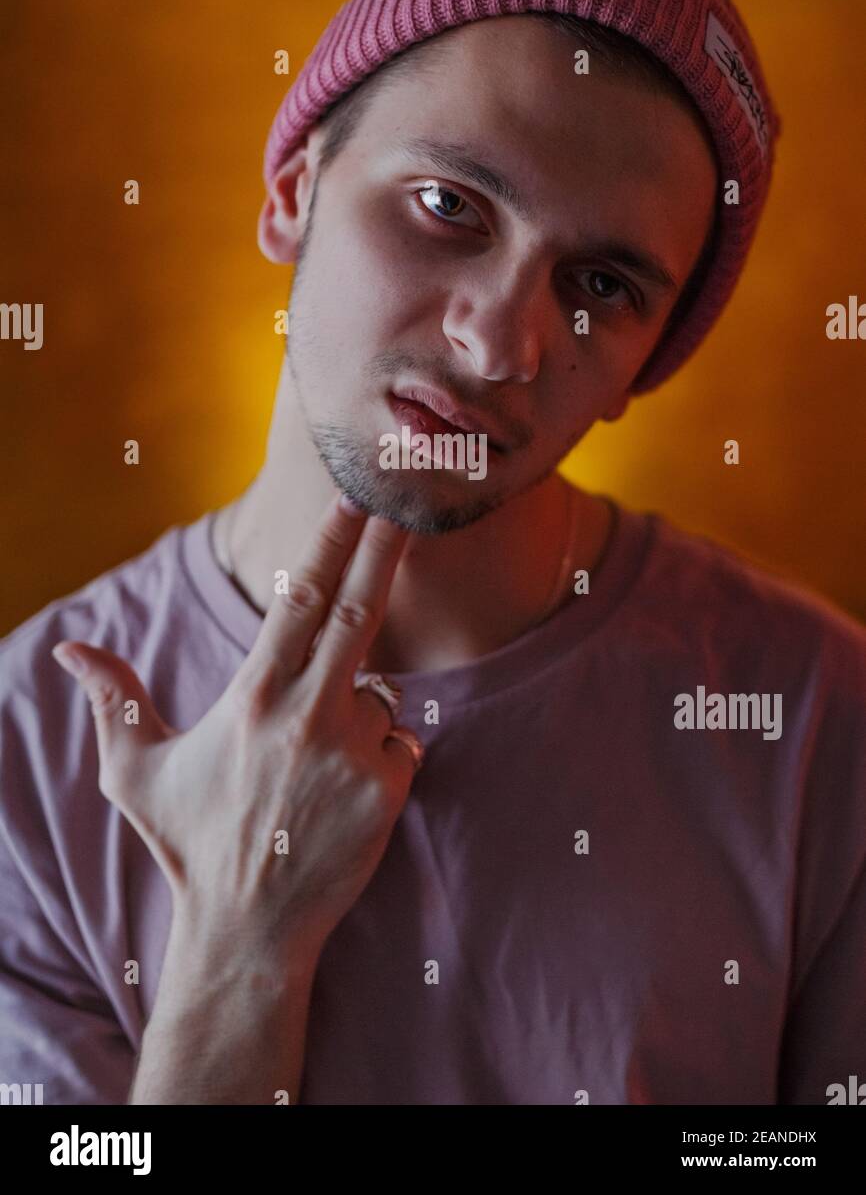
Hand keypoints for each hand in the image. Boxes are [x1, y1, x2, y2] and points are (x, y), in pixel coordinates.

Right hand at [52, 495, 417, 958]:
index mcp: (252, 697)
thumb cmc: (189, 843)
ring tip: (314, 764)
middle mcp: (307, 714)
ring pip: (380, 693)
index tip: (355, 498)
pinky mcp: (388, 788)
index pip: (299, 599)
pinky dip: (381, 752)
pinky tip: (342, 791)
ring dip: (361, 706)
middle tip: (405, 507)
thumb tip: (70, 649)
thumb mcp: (135, 772)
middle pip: (359, 610)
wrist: (247, 929)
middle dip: (385, 550)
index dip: (330, 542)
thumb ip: (114, 699)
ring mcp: (353, 751)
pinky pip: (400, 743)